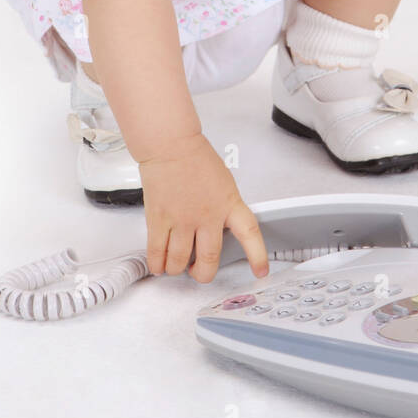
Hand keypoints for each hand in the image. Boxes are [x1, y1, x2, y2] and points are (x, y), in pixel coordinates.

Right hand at [139, 133, 269, 283]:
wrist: (170, 144)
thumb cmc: (195, 158)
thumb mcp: (224, 183)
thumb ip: (225, 208)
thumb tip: (220, 230)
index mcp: (228, 204)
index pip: (250, 233)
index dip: (257, 256)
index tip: (260, 271)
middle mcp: (206, 215)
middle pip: (209, 259)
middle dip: (202, 273)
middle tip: (198, 271)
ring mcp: (181, 219)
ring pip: (179, 261)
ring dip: (177, 269)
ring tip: (176, 266)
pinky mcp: (159, 219)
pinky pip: (157, 252)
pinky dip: (158, 264)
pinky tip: (159, 265)